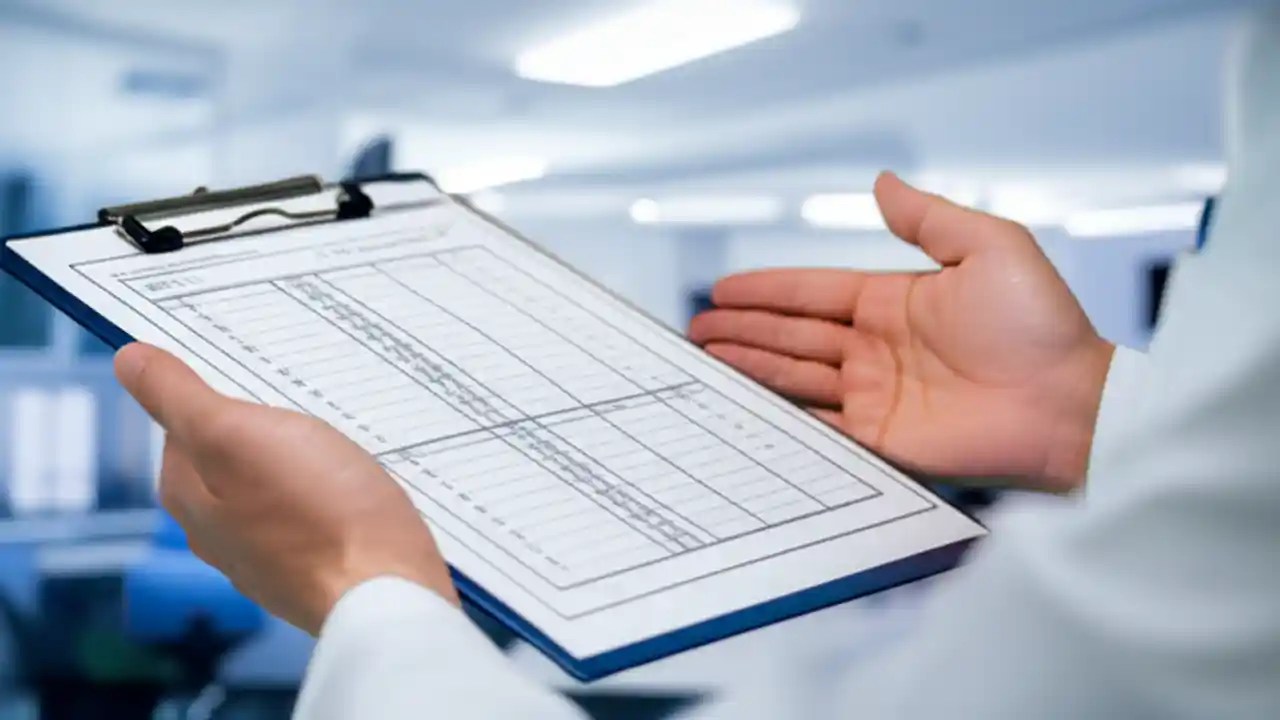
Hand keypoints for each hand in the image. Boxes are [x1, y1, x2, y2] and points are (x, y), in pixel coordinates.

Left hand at [114, 343, 457, 634]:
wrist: (387, 591)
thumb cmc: (317, 513)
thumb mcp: (237, 434)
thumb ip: (179, 397)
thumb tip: (129, 360)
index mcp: (188, 495)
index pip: (185, 421)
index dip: (220, 389)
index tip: (258, 370)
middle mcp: (220, 532)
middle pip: (233, 454)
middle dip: (266, 424)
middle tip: (309, 400)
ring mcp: (271, 555)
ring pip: (278, 484)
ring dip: (305, 458)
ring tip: (343, 439)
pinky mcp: (319, 566)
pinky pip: (316, 513)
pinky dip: (332, 492)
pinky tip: (358, 485)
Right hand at [689, 173, 1113, 492]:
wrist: (1069, 403)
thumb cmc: (1039, 324)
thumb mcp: (989, 247)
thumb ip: (927, 218)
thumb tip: (880, 182)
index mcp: (896, 302)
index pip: (814, 293)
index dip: (767, 290)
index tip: (723, 289)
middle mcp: (878, 349)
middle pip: (794, 336)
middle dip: (743, 331)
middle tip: (697, 329)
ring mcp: (877, 396)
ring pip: (795, 377)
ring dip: (749, 367)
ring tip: (705, 359)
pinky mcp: (881, 441)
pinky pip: (818, 427)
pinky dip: (779, 417)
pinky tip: (744, 406)